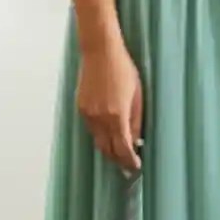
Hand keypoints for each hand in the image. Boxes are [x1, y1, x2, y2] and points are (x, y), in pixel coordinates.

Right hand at [76, 41, 143, 173]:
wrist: (100, 52)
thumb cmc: (124, 69)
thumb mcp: (138, 95)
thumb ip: (136, 120)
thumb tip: (136, 140)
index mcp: (116, 115)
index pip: (123, 149)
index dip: (129, 161)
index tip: (135, 168)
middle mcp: (100, 118)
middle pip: (107, 150)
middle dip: (118, 160)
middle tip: (128, 165)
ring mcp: (87, 114)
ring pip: (97, 141)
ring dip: (108, 149)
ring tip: (120, 153)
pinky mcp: (81, 108)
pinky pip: (91, 129)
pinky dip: (100, 135)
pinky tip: (109, 134)